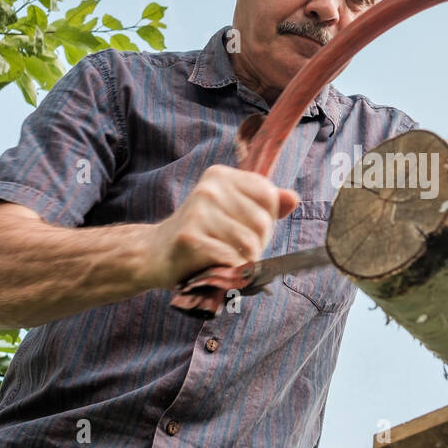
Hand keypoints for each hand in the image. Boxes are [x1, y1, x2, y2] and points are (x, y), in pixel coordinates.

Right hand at [150, 165, 298, 288]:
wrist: (154, 254)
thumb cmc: (202, 235)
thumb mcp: (233, 212)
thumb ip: (264, 205)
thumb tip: (293, 199)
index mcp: (221, 176)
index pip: (269, 197)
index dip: (265, 220)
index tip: (243, 228)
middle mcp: (209, 189)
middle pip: (262, 223)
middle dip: (255, 244)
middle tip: (229, 248)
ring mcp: (197, 212)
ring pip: (249, 245)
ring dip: (241, 261)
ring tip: (221, 257)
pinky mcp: (189, 238)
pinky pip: (231, 260)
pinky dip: (229, 271)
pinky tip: (212, 266)